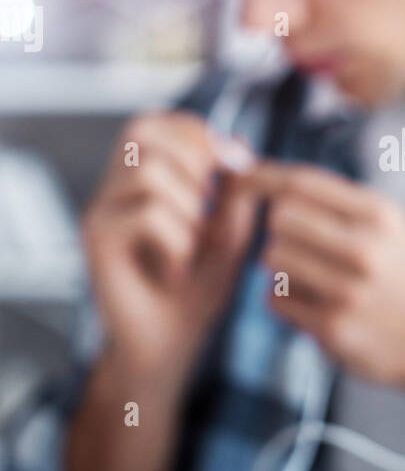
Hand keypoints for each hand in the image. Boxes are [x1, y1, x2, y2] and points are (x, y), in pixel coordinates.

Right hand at [82, 111, 259, 382]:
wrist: (168, 348)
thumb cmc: (197, 292)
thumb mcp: (230, 235)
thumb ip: (236, 192)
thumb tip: (241, 144)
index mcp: (141, 179)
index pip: (156, 122)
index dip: (197, 134)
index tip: (233, 169)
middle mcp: (113, 189)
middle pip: (142, 132)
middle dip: (193, 160)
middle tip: (212, 204)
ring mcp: (101, 214)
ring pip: (147, 174)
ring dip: (190, 209)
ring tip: (197, 246)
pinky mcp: (97, 244)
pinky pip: (144, 215)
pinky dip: (176, 241)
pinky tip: (179, 271)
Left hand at [251, 162, 404, 387]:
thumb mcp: (390, 227)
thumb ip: (338, 203)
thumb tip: (271, 182)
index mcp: (379, 215)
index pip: (302, 183)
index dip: (264, 179)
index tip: (245, 183)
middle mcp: (365, 248)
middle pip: (280, 218)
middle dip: (281, 231)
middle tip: (301, 246)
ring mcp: (347, 290)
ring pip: (272, 258)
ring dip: (282, 268)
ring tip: (313, 279)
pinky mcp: (332, 327)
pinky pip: (275, 299)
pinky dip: (286, 302)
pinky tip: (314, 305)